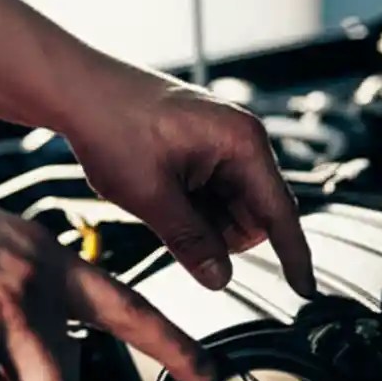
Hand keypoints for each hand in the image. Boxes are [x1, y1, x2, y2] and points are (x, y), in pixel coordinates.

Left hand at [67, 79, 313, 296]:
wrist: (77, 91)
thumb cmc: (111, 122)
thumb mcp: (150, 196)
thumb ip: (190, 242)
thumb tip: (218, 277)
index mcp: (240, 142)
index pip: (280, 212)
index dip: (293, 256)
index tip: (304, 289)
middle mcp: (239, 138)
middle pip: (253, 214)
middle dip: (221, 234)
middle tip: (174, 226)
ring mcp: (220, 141)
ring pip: (229, 207)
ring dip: (200, 221)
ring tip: (158, 202)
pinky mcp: (200, 147)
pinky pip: (210, 193)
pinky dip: (189, 206)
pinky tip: (159, 195)